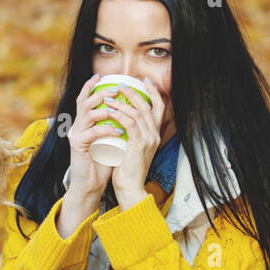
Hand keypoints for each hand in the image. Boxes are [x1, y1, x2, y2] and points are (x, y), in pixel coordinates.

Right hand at [62, 73, 118, 199]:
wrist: (91, 184)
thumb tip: (132, 111)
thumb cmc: (103, 163)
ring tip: (118, 109)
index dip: (90, 85)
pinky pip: (93, 133)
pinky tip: (119, 132)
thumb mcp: (111, 140)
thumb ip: (115, 125)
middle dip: (100, 92)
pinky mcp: (77, 145)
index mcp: (84, 123)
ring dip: (104, 108)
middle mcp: (77, 126)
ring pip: (87, 113)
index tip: (102, 76)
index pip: (84, 99)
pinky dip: (107, 130)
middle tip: (116, 90)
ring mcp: (76, 135)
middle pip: (84, 101)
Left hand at [97, 79, 167, 207]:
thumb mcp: (131, 148)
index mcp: (154, 135)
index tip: (144, 81)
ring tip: (110, 95)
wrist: (130, 188)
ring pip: (139, 112)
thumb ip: (131, 135)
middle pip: (149, 106)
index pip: (159, 108)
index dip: (153, 92)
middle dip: (135, 92)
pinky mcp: (139, 145)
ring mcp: (148, 140)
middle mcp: (154, 135)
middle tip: (121, 83)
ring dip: (123, 101)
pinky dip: (120, 114)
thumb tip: (121, 120)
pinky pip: (130, 124)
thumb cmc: (127, 170)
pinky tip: (110, 110)